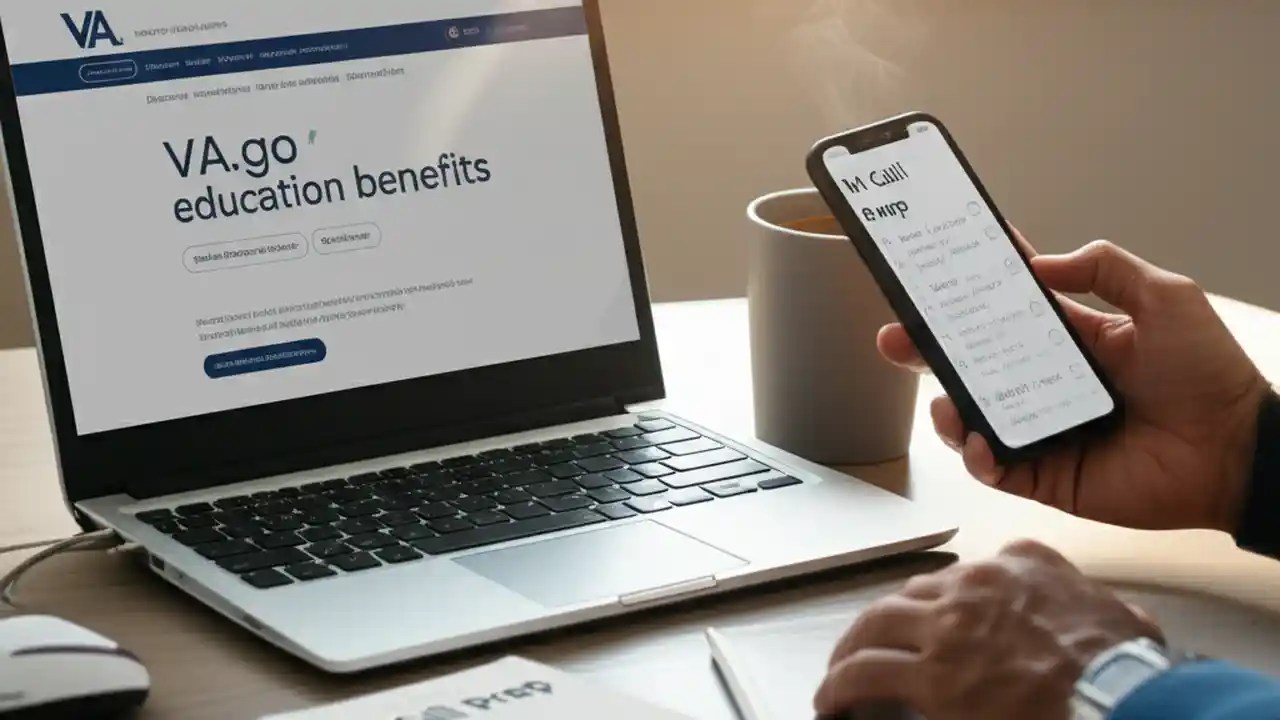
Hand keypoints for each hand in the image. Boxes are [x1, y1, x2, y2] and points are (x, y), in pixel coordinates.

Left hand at [815, 541, 1162, 719]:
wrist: (1121, 694)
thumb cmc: (1126, 665)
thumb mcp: (1112, 608)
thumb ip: (1080, 595)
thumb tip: (1099, 610)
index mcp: (1016, 564)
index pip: (957, 574)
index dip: (933, 602)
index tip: (924, 621)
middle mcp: (972, 586)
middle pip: (905, 596)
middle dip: (880, 623)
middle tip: (866, 645)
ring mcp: (947, 628)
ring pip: (873, 626)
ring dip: (851, 650)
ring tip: (840, 675)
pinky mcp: (931, 676)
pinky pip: (863, 674)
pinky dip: (838, 687)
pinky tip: (832, 702)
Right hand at [879, 235, 1270, 531]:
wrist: (1237, 451)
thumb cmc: (1209, 374)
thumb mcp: (1164, 296)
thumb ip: (1104, 267)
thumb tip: (1038, 263)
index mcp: (1072, 341)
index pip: (1008, 312)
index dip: (971, 293)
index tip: (934, 271)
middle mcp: (1049, 384)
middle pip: (973, 365)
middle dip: (928, 351)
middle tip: (895, 338)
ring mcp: (1044, 431)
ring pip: (974, 417)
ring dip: (947, 407)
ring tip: (943, 401)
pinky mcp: (1047, 476)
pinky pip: (996, 466)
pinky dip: (978, 456)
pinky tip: (978, 442)